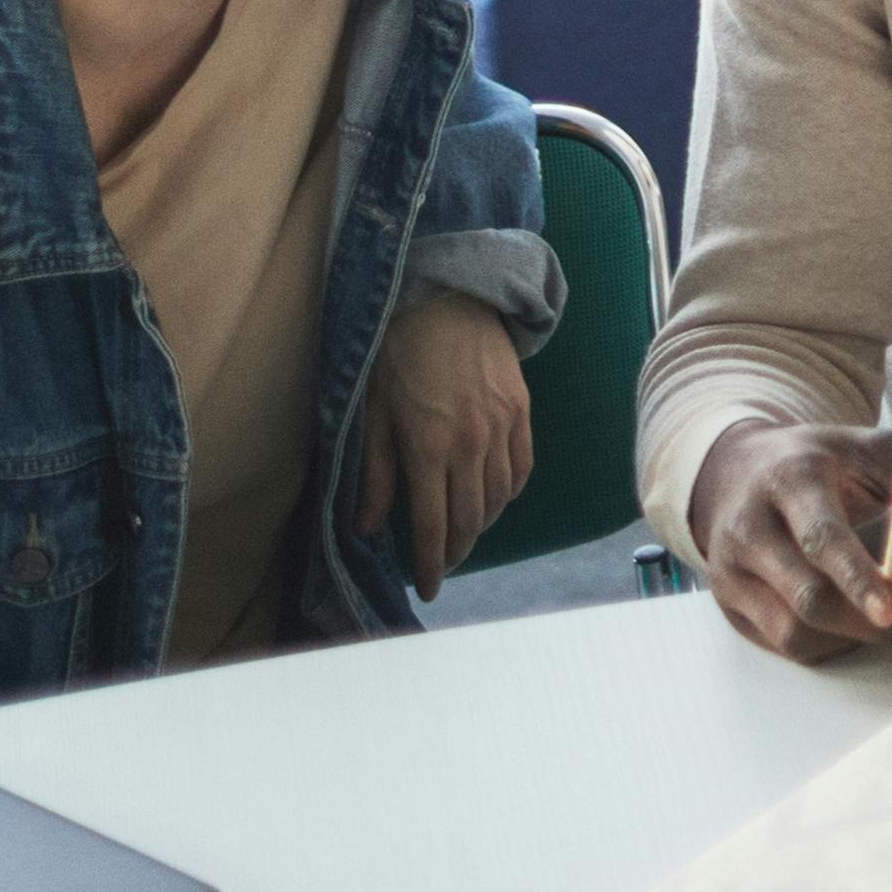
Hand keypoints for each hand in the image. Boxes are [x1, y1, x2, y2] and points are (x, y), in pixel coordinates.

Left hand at [356, 292, 533, 594]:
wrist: (447, 302)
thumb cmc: (399, 357)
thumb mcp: (374, 416)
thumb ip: (375, 475)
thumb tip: (369, 527)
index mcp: (427, 448)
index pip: (432, 525)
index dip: (429, 564)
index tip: (427, 589)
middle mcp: (470, 444)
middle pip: (469, 520)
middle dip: (455, 551)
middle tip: (442, 564)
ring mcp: (501, 428)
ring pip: (499, 498)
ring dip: (481, 525)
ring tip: (463, 533)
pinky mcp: (522, 411)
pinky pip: (521, 468)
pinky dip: (508, 493)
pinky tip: (493, 500)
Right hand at [691, 419, 891, 660]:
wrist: (735, 471)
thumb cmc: (817, 461)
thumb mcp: (862, 446)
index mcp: (790, 480)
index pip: (821, 537)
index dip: (857, 578)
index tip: (890, 610)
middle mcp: (751, 528)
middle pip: (810, 598)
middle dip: (873, 623)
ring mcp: (732, 572)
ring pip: (795, 632)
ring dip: (856, 639)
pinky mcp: (730, 604)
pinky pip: (786, 643)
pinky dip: (832, 644)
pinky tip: (863, 627)